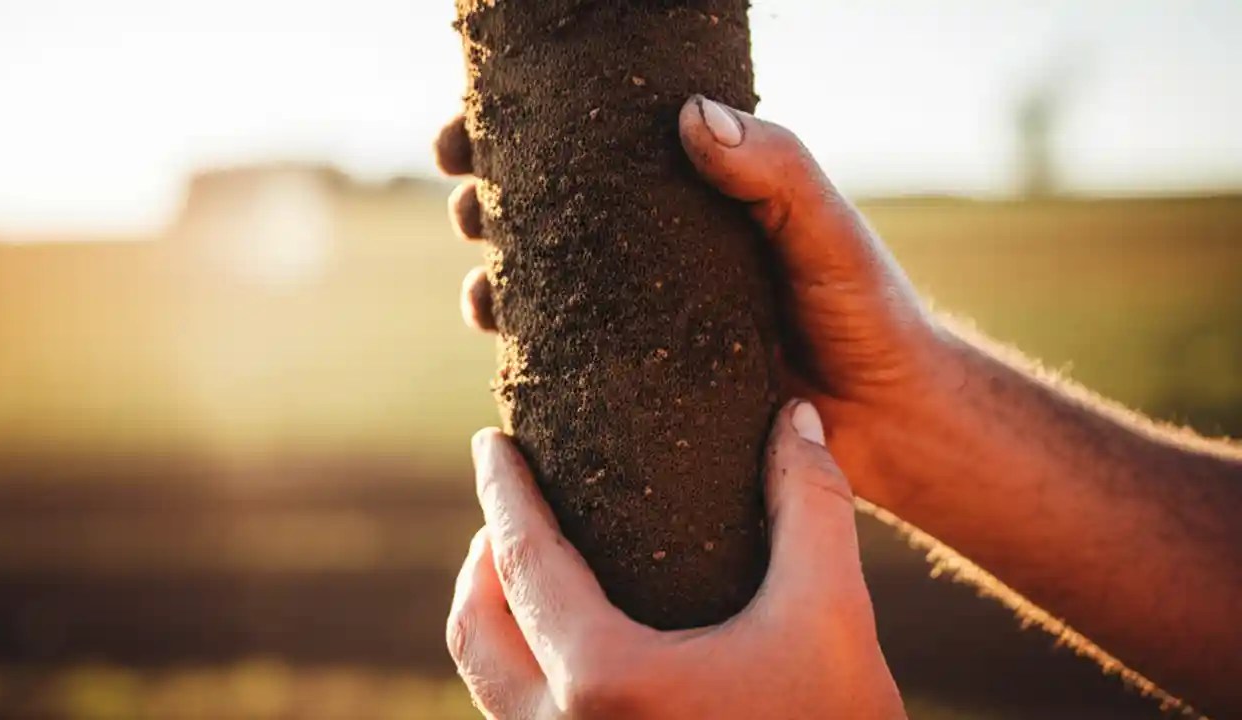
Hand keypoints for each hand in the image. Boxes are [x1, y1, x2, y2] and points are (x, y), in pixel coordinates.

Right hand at [434, 96, 957, 503]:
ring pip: (542, 295)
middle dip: (485, 207)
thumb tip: (693, 115)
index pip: (590, 155)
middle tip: (466, 205)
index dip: (519, 139)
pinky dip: (525, 360)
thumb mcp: (824, 229)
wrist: (889, 417)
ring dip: (491, 285)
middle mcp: (652, 261)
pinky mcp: (641, 392)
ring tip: (481, 293)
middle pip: (546, 220)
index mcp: (687, 205)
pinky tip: (505, 360)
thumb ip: (775, 168)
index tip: (468, 134)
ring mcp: (640, 326)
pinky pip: (568, 371)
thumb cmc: (867, 311)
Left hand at [447, 400, 905, 718]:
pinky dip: (521, 663)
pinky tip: (570, 639)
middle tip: (511, 500)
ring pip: (489, 683)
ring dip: (495, 612)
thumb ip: (811, 508)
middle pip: (476, 628)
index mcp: (604, 683)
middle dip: (483, 554)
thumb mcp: (834, 619)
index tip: (492, 442)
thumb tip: (793, 417)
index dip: (502, 492)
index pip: (523, 562)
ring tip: (531, 562)